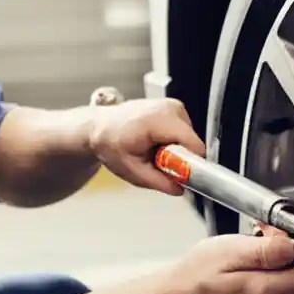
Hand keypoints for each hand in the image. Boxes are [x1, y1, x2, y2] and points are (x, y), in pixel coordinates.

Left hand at [88, 98, 205, 195]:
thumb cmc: (111, 144)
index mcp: (156, 121)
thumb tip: (180, 188)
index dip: (190, 163)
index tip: (178, 173)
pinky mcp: (174, 107)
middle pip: (192, 142)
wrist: (101, 127)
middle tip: (157, 162)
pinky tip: (156, 141)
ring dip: (177, 149)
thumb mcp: (132, 171)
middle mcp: (167, 108)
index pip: (192, 144)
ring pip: (190, 138)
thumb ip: (159, 182)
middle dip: (180, 157)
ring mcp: (172, 105)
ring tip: (154, 150)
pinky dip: (174, 140)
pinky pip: (185, 131)